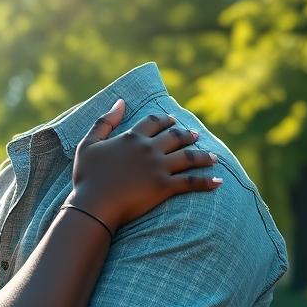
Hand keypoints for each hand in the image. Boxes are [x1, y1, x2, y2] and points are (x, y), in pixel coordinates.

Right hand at [69, 100, 220, 232]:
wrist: (94, 205)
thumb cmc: (87, 177)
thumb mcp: (89, 144)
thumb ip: (104, 122)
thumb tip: (120, 102)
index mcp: (132, 137)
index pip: (153, 122)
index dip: (164, 119)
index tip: (172, 119)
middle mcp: (149, 149)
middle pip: (174, 137)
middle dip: (186, 135)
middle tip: (195, 135)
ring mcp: (158, 167)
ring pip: (188, 157)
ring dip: (202, 156)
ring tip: (212, 157)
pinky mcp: (165, 187)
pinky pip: (191, 182)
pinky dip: (206, 182)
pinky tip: (218, 182)